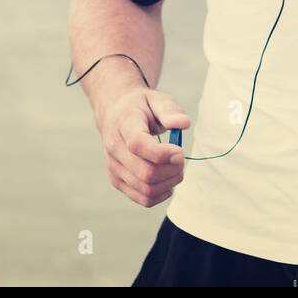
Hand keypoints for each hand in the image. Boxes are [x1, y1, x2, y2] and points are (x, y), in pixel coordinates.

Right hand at [99, 88, 190, 207]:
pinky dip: (161, 194)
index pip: (138, 145)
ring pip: (146, 190)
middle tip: (182, 158)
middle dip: (172, 170)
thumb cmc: (140, 107)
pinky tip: (168, 181)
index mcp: (123, 125)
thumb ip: (170, 110)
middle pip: (146, 173)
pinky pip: (143, 199)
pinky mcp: (117, 181)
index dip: (163, 154)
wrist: (116, 114)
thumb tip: (184, 123)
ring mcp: (114, 168)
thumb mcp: (156, 99)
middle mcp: (114, 149)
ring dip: (169, 183)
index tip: (180, 151)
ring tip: (176, 168)